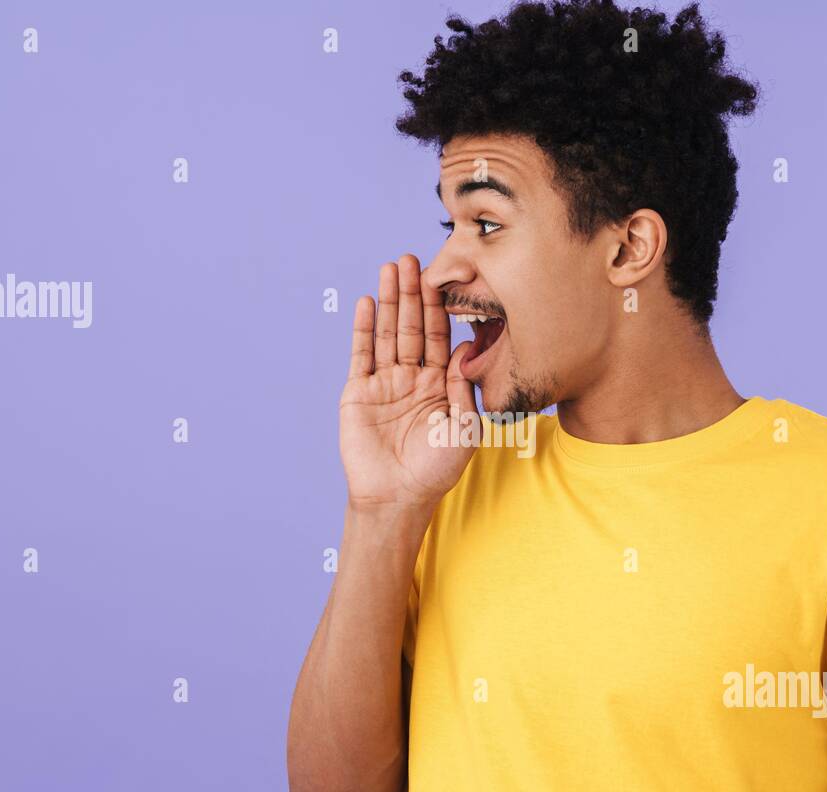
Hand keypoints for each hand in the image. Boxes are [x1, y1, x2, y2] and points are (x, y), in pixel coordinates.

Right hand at [339, 254, 477, 511]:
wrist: (398, 497)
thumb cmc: (436, 470)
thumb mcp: (464, 429)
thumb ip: (464, 388)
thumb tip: (467, 347)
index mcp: (439, 384)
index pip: (439, 336)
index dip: (441, 307)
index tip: (445, 276)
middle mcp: (412, 377)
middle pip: (412, 326)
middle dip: (413, 293)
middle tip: (414, 259)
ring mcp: (384, 382)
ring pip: (387, 332)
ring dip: (388, 300)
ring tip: (390, 268)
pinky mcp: (359, 392)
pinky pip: (362, 354)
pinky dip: (363, 328)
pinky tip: (365, 302)